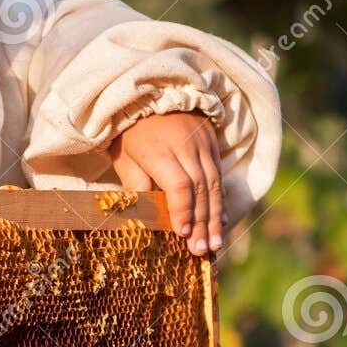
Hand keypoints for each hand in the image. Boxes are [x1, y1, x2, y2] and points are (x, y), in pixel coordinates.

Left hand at [109, 111, 223, 255]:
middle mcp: (185, 145)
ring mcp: (202, 143)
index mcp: (159, 150)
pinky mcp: (211, 142)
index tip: (182, 234)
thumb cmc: (131, 134)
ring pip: (213, 184)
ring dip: (214, 217)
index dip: (182, 211)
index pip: (179, 185)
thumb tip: (144, 220)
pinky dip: (219, 200)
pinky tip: (220, 222)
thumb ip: (137, 188)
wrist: (150, 96)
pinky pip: (218, 175)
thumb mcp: (126, 159)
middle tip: (201, 250)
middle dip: (201, 222)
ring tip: (214, 244)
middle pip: (199, 188)